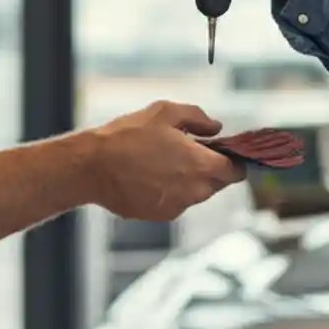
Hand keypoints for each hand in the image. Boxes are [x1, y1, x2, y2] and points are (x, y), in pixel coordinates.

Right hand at [88, 101, 244, 220]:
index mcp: (202, 165)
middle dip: (209, 169)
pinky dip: (169, 191)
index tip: (224, 153)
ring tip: (162, 161)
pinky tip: (148, 175)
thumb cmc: (128, 136)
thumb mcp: (166, 112)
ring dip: (188, 180)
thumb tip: (216, 127)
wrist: (92, 166)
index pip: (236, 172)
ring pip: (195, 194)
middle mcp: (194, 191)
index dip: (234, 161)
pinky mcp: (159, 216)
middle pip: (216, 183)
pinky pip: (175, 202)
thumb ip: (198, 118)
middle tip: (187, 151)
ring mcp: (177, 207)